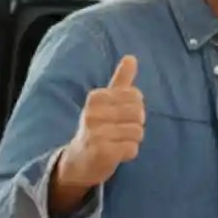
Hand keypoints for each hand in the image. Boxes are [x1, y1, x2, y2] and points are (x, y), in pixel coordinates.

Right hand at [56, 55, 145, 190]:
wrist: (78, 161)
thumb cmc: (97, 128)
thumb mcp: (106, 102)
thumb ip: (120, 81)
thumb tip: (131, 57)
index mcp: (96, 97)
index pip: (135, 95)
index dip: (134, 108)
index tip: (119, 116)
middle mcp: (93, 113)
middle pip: (138, 113)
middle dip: (135, 124)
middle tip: (119, 131)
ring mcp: (96, 133)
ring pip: (138, 132)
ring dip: (132, 140)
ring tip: (116, 142)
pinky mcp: (102, 152)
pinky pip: (133, 149)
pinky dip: (129, 153)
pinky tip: (116, 153)